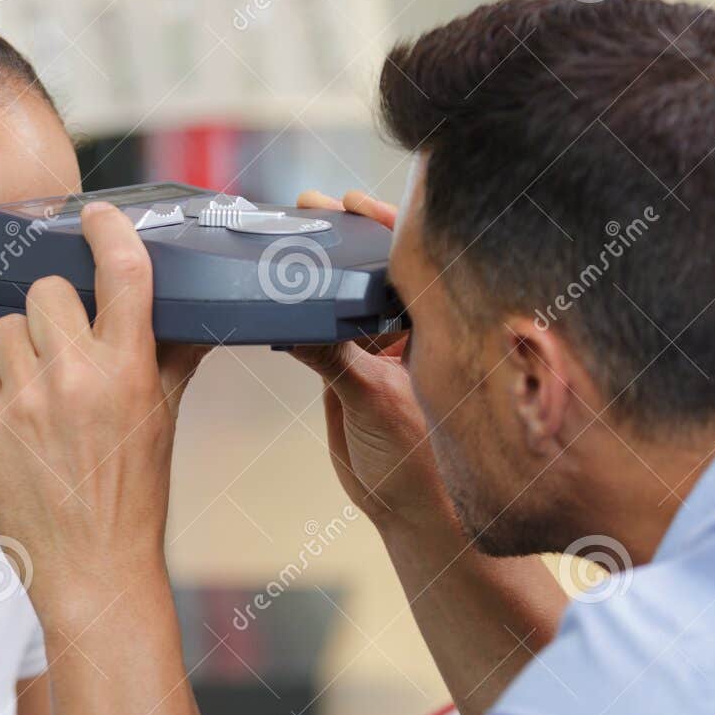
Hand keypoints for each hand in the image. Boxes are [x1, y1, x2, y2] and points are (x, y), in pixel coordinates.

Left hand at [0, 203, 204, 625]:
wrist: (92, 572)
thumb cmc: (133, 497)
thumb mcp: (163, 421)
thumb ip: (173, 358)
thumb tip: (194, 314)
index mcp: (130, 370)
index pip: (122, 271)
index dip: (107, 230)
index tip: (95, 215)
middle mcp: (78, 376)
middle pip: (47, 291)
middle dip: (54, 310)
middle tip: (65, 344)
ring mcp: (28, 400)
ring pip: (7, 328)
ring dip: (21, 349)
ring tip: (41, 389)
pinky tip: (21, 426)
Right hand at [289, 189, 457, 533]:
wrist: (409, 512)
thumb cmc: (419, 461)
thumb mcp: (372, 399)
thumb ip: (333, 358)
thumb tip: (296, 325)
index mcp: (433, 329)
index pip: (408, 262)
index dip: (379, 227)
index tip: (349, 203)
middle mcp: (408, 332)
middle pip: (373, 271)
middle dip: (342, 239)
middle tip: (308, 207)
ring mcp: (377, 350)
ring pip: (347, 300)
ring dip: (320, 275)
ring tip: (289, 239)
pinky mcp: (348, 373)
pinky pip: (322, 336)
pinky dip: (302, 317)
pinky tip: (280, 299)